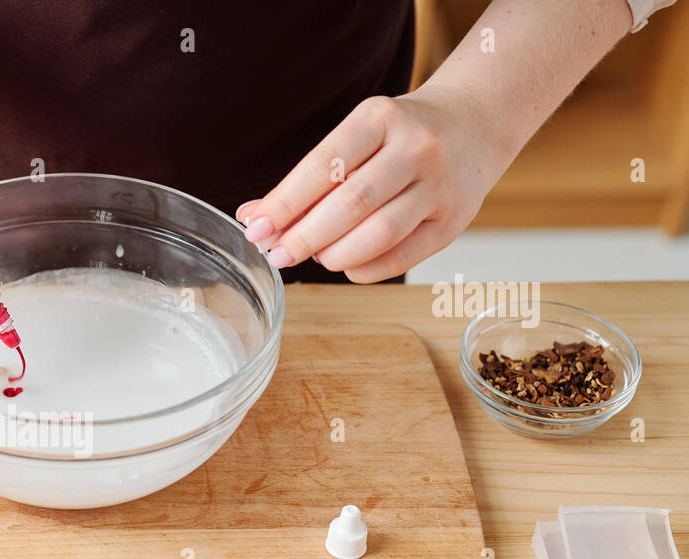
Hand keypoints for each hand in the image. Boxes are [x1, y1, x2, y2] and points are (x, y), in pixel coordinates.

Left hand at [236, 84, 513, 282]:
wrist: (475, 123)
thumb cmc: (398, 135)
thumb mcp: (355, 137)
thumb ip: (307, 178)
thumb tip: (253, 218)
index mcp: (381, 118)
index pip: (323, 166)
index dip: (284, 203)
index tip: (256, 228)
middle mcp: (416, 148)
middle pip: (350, 204)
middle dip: (304, 237)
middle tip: (278, 254)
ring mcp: (440, 186)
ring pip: (377, 234)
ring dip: (334, 255)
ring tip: (316, 256)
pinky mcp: (453, 223)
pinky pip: (400, 258)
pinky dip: (363, 269)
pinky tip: (346, 264)